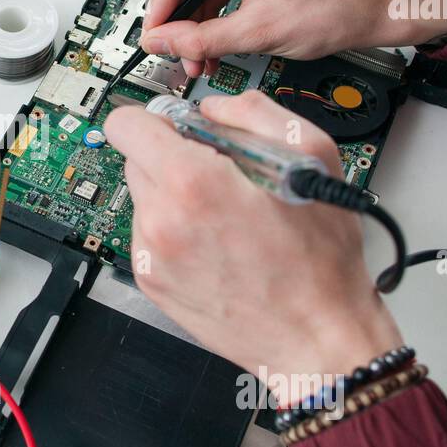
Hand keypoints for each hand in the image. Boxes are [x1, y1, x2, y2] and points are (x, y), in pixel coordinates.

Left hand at [104, 90, 402, 400]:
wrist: (316, 339)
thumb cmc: (320, 262)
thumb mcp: (311, 158)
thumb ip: (254, 113)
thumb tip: (214, 107)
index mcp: (193, 185)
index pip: (126, 124)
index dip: (154, 117)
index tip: (176, 125)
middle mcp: (161, 221)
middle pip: (134, 159)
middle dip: (171, 156)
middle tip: (220, 172)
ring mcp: (151, 256)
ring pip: (143, 198)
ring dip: (174, 195)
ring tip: (225, 215)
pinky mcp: (152, 282)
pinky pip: (150, 235)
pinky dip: (176, 229)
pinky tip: (217, 242)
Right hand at [141, 0, 444, 75]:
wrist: (384, 5)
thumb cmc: (342, 2)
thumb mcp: (261, 29)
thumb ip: (203, 38)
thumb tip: (163, 42)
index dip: (163, 0)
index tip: (155, 32)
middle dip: (181, 19)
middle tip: (173, 51)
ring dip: (197, 23)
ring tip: (198, 58)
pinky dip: (216, 16)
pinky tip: (214, 45)